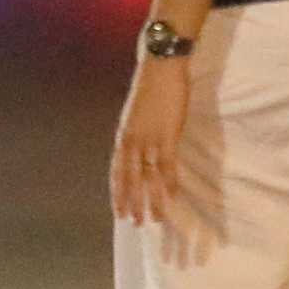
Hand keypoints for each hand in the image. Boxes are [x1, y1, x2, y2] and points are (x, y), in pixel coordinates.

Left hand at [111, 59, 189, 226]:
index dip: (118, 192)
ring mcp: (148, 139)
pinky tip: (171, 198)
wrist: (161, 66)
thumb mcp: (138, 112)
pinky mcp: (167, 135)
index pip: (117, 171)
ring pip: (147, 177)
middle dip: (131, 202)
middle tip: (133, 222)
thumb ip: (138, 131)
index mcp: (123, 136)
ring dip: (150, 199)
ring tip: (153, 219)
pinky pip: (166, 165)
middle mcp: (131, 141)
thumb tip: (141, 145)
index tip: (118, 210)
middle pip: (129, 179)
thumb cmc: (152, 86)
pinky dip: (168, 183)